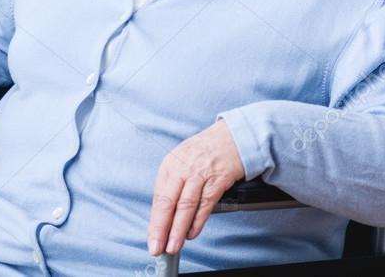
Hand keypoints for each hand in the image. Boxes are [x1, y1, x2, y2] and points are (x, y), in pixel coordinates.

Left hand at [147, 119, 245, 256]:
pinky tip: (193, 232)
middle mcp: (183, 168)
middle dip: (161, 227)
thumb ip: (174, 185)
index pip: (158, 197)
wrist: (232, 136)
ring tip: (173, 245)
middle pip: (168, 201)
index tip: (151, 239)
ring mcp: (200, 173)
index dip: (154, 221)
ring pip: (186, 204)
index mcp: (170, 165)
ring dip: (179, 228)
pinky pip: (206, 202)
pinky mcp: (218, 178)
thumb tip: (165, 214)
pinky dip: (198, 220)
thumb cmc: (205, 151)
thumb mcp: (182, 161)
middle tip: (157, 247)